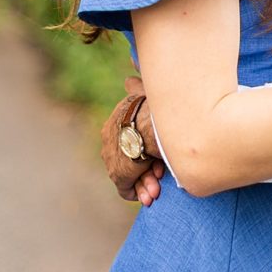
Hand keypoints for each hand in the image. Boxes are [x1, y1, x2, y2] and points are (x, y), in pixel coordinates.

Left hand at [101, 77, 163, 203]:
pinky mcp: (118, 174)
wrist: (151, 124)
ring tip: (158, 188)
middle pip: (131, 159)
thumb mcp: (145, 93)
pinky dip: (139, 191)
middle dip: (147, 170)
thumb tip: (128, 79)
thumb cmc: (154, 105)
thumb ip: (136, 88)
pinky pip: (127, 188)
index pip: (130, 139)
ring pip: (130, 175)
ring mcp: (113, 158)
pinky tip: (151, 193)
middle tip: (161, 177)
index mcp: (117, 121)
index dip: (146, 149)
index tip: (159, 156)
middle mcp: (111, 140)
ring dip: (146, 182)